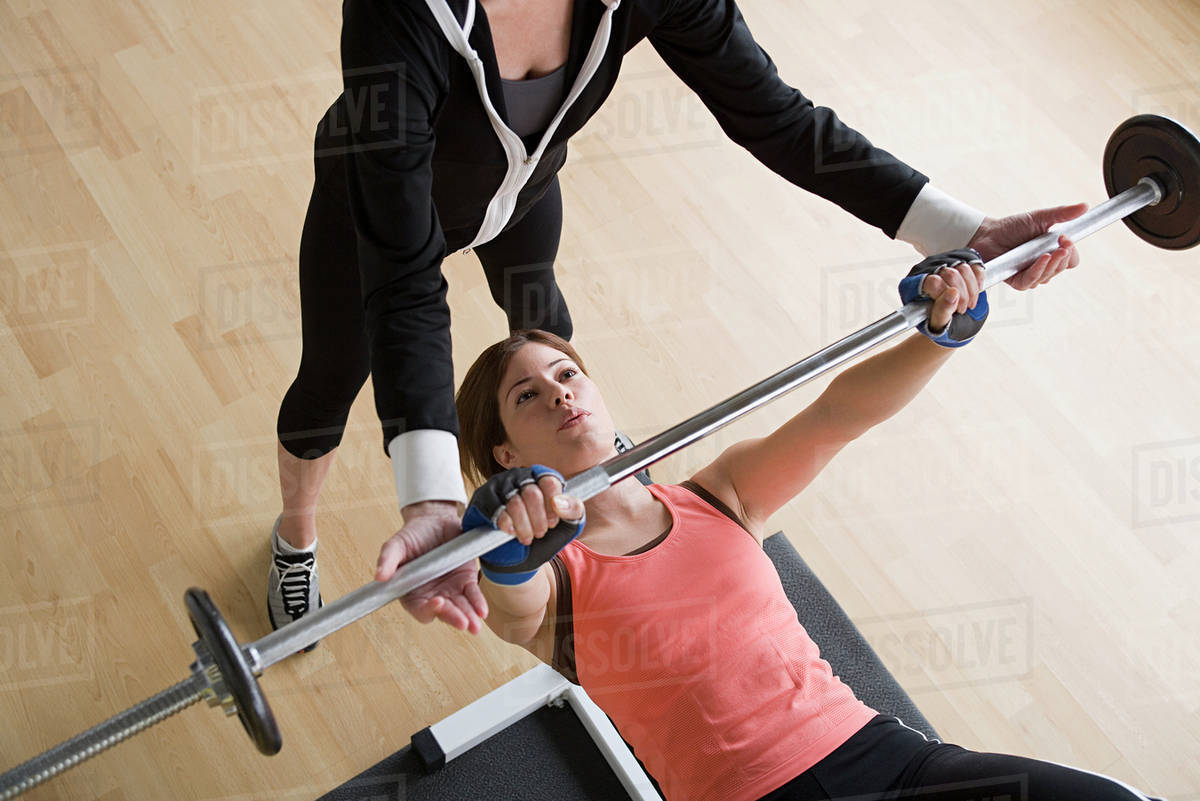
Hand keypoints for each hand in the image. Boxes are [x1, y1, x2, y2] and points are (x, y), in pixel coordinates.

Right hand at [376, 500, 487, 634]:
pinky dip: (477, 602)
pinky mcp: (465, 580)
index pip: (419, 608)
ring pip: (460, 607)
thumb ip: (388, 560)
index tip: (436, 603)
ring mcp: (450, 589)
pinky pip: (472, 594)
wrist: (433, 520)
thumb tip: (379, 576)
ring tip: (475, 624)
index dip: (428, 609)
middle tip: (463, 622)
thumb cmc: (412, 535)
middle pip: (442, 612)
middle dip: (452, 617)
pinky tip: (482, 610)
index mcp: (412, 591)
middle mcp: (432, 594)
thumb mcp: (396, 545)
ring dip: (468, 616)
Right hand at [466, 466, 585, 585]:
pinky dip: (507, 526)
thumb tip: (559, 502)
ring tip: (526, 537)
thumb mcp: (567, 526)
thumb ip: (575, 510)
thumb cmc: (543, 539)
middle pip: (532, 493)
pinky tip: (510, 533)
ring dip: (524, 526)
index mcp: (541, 478)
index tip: (553, 522)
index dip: (553, 505)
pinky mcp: (482, 499)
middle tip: (540, 533)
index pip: (549, 480)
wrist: (518, 560)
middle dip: (539, 519)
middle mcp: (519, 477)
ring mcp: (499, 486)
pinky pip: (495, 510)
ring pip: (514, 502)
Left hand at [922, 259, 985, 334]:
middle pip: (950, 273)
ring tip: (968, 304)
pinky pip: (974, 265)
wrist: (951, 323)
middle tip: (962, 310)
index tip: (955, 310)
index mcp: (912, 285)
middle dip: (962, 295)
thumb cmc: (939, 324)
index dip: (946, 295)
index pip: (933, 281)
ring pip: (964, 268)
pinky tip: (975, 292)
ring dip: (971, 290)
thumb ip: (942, 310)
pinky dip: (979, 280)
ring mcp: (943, 264)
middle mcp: (926, 271)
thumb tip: (953, 293)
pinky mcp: (959, 262)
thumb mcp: (938, 323)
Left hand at [967, 203, 1086, 289]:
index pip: (1071, 260)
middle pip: (1061, 268)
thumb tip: (1085, 206)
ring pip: (1048, 276)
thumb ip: (1062, 214)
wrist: (988, 234)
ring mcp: (1030, 274)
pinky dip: (1037, 270)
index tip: (1066, 238)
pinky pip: (1030, 281)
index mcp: (1052, 252)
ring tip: (1050, 252)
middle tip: (1062, 243)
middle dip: (1063, 257)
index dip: (1071, 252)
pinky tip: (1041, 259)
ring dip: (1052, 264)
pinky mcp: (1016, 281)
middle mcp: (1044, 266)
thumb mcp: (1040, 218)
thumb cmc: (1013, 227)